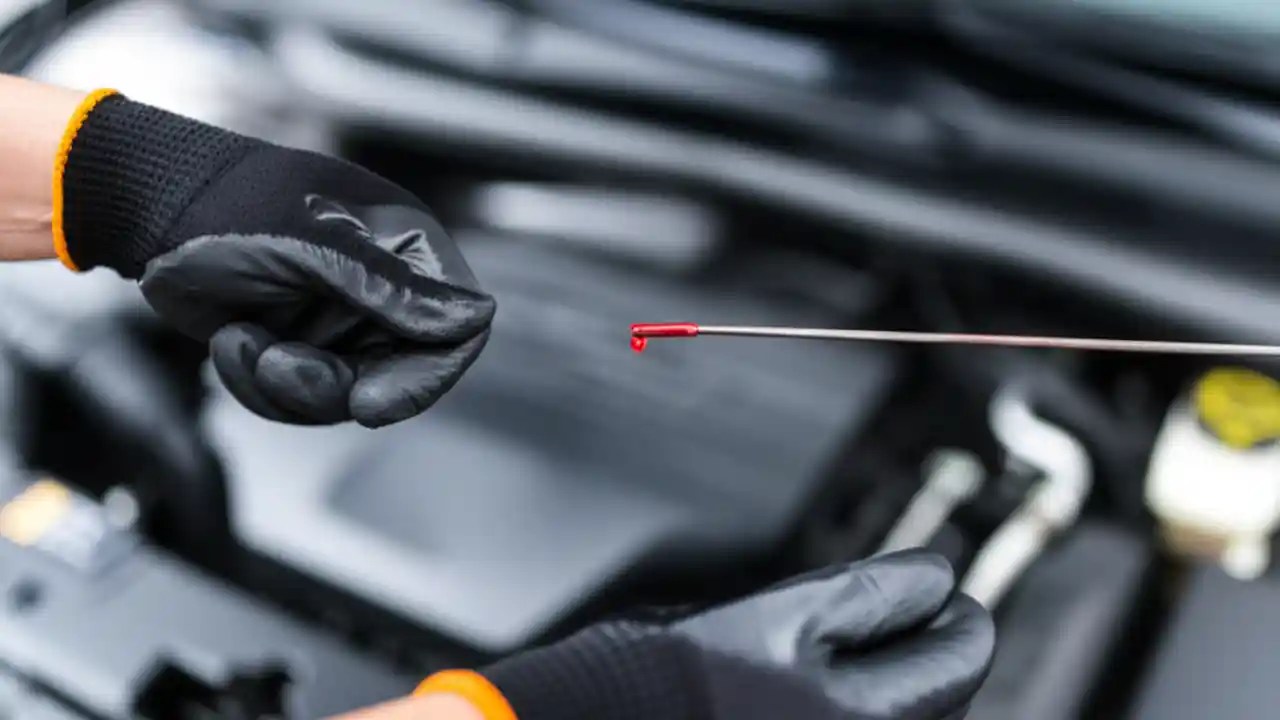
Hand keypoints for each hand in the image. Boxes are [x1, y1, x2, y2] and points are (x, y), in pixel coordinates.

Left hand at [56, 94, 494, 426]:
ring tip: (242, 340)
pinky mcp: (306, 349)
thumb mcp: (314, 246)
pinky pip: (300, 401)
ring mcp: (345, 324)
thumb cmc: (232, 206)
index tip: (366, 403)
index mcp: (407, 251)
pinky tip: (231, 339)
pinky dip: (258, 384)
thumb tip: (474, 317)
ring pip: (345, 398)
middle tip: (280, 366)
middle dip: (331, 386)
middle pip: (398, 379)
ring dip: (285, 385)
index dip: (422, 379)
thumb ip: (392, 286)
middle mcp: (386, 292)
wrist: (154, 215)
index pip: (457, 332)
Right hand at [476, 550, 994, 719]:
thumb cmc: (624, 683)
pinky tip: (867, 708)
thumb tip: (876, 610)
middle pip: (953, 666)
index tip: (938, 583)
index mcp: (792, 635)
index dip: (929, 583)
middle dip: (959, 636)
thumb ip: (807, 616)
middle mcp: (834, 710)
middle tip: (959, 620)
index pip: (906, 594)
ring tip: (920, 667)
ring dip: (933, 692)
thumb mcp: (721, 621)